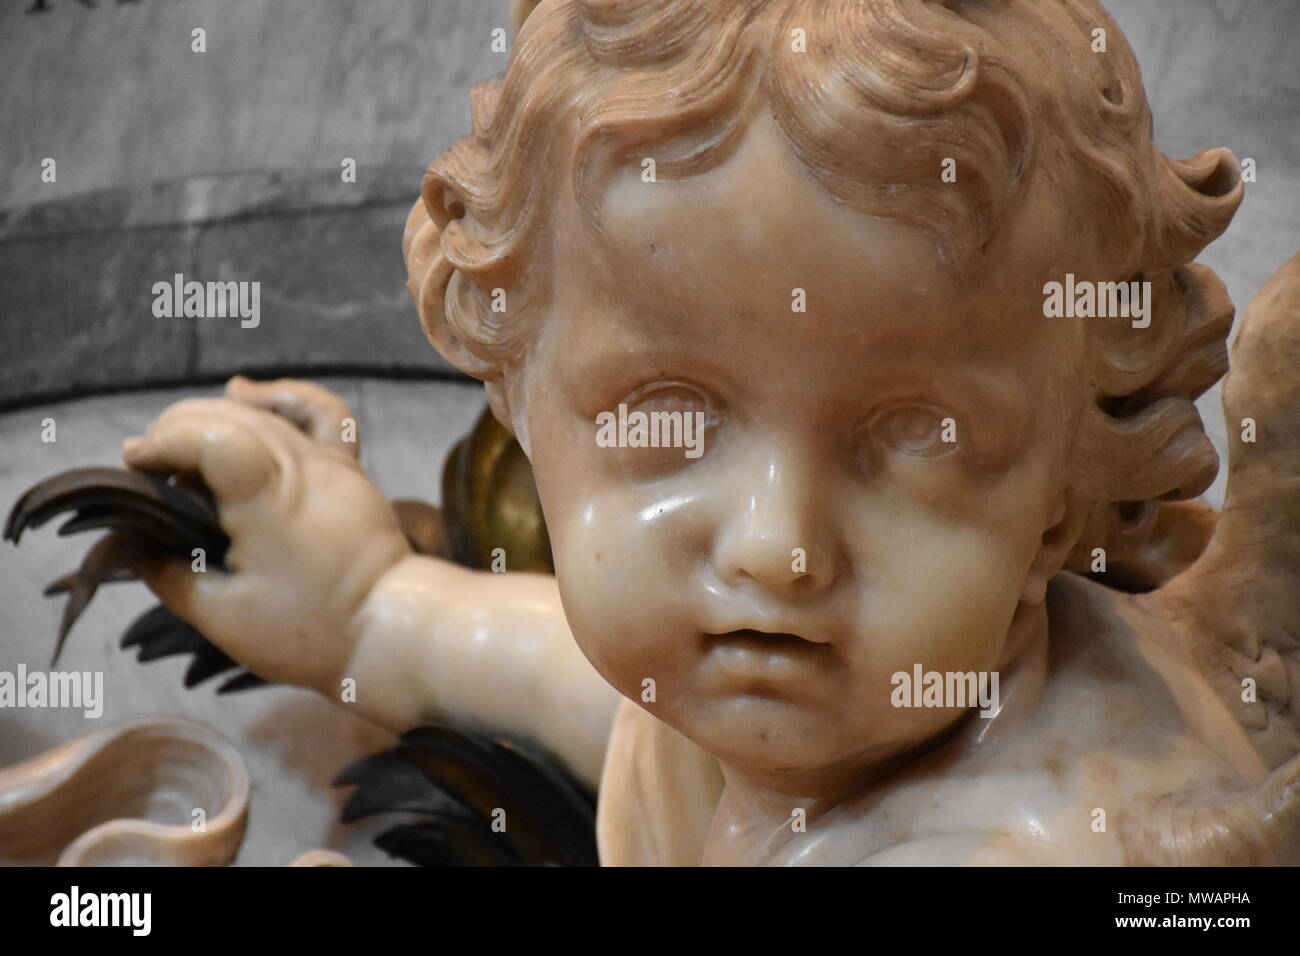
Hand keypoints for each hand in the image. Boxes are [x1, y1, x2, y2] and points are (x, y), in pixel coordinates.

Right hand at [122, 378, 410, 691]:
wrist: (393, 631)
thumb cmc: (312, 631)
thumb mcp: (223, 618)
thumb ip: (169, 577)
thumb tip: (130, 550)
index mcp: (267, 497)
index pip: (208, 436)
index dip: (164, 442)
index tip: (136, 464)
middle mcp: (301, 465)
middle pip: (229, 416)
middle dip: (177, 432)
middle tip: (151, 470)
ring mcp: (331, 462)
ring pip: (265, 414)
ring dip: (215, 420)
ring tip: (185, 448)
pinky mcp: (351, 469)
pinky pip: (322, 413)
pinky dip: (283, 398)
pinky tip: (247, 396)